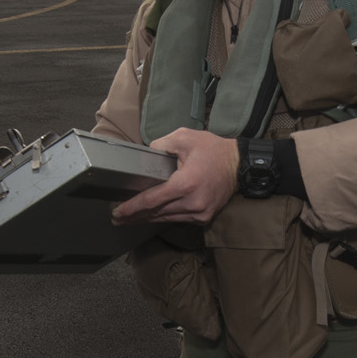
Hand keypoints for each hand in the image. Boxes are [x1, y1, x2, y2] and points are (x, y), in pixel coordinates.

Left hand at [111, 128, 237, 225]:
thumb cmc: (213, 150)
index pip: (152, 200)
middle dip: (135, 216)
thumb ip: (162, 144)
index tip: (118, 212)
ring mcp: (199, 213)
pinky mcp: (204, 217)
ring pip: (166, 218)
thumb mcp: (185, 137)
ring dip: (147, 219)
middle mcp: (193, 202)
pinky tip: (151, 216)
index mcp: (186, 183)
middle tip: (116, 218)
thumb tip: (146, 155)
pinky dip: (163, 217)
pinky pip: (178, 218)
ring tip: (129, 219)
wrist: (240, 165)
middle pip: (156, 213)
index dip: (132, 208)